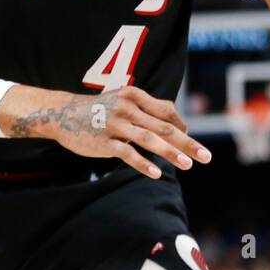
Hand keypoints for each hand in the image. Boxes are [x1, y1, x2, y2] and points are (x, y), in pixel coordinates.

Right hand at [1, 85, 212, 178]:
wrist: (63, 113)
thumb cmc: (100, 108)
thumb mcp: (124, 100)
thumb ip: (148, 110)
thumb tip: (178, 125)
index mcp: (136, 95)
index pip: (167, 111)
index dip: (182, 126)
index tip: (190, 141)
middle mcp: (128, 108)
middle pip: (165, 127)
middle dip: (188, 143)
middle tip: (206, 156)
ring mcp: (116, 125)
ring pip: (150, 140)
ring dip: (171, 153)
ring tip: (188, 164)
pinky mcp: (104, 142)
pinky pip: (128, 154)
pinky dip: (144, 164)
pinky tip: (157, 174)